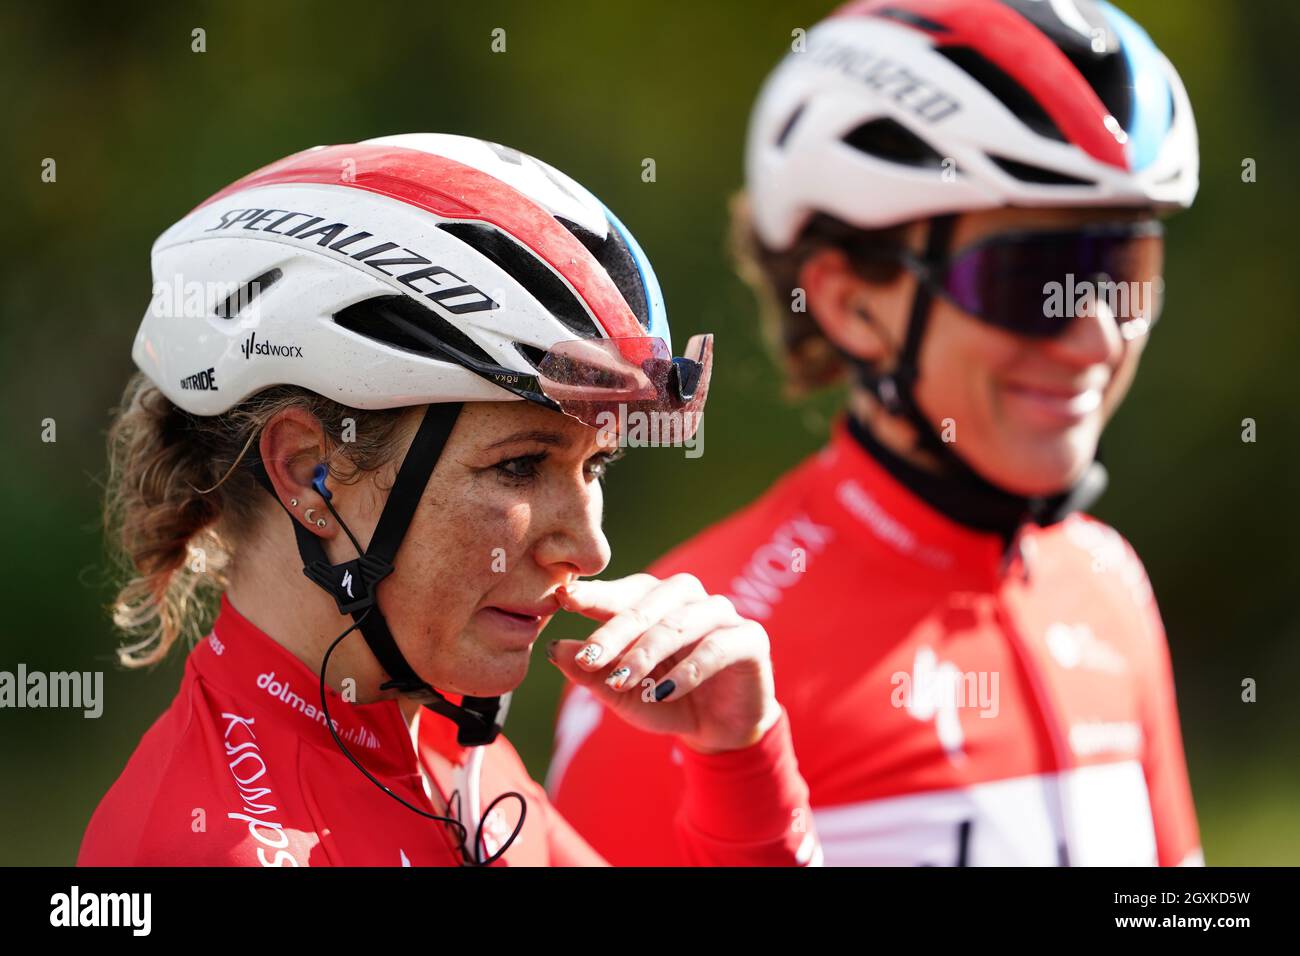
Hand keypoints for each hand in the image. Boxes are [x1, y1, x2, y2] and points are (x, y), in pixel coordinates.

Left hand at [547, 573, 782, 753]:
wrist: (720, 731)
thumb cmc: (666, 701)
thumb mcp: (622, 693)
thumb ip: (591, 671)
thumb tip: (556, 648)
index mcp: (655, 602)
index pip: (624, 592)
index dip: (596, 595)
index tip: (563, 598)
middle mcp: (689, 600)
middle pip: (649, 604)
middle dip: (616, 631)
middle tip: (589, 656)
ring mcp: (722, 615)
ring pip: (680, 622)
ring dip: (647, 651)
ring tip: (622, 679)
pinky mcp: (751, 639)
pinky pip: (716, 647)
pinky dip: (687, 670)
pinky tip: (663, 691)